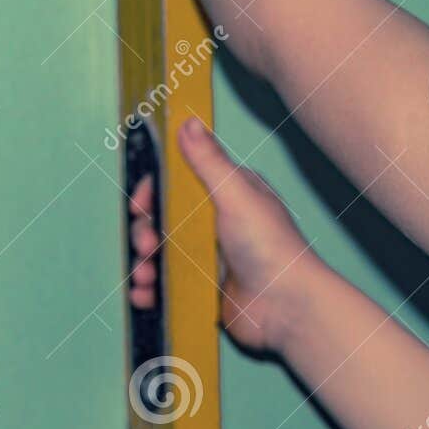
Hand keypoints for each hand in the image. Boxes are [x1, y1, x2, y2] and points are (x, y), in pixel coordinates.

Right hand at [128, 116, 324, 356]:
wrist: (287, 307)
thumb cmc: (271, 246)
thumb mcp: (237, 196)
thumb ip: (209, 161)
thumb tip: (189, 121)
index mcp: (228, 194)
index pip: (179, 183)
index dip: (154, 192)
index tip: (141, 204)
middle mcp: (217, 222)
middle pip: (163, 220)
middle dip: (145, 232)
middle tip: (145, 246)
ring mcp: (210, 256)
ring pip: (161, 253)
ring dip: (144, 264)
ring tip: (145, 278)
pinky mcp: (204, 287)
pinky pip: (167, 285)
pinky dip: (151, 290)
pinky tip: (146, 296)